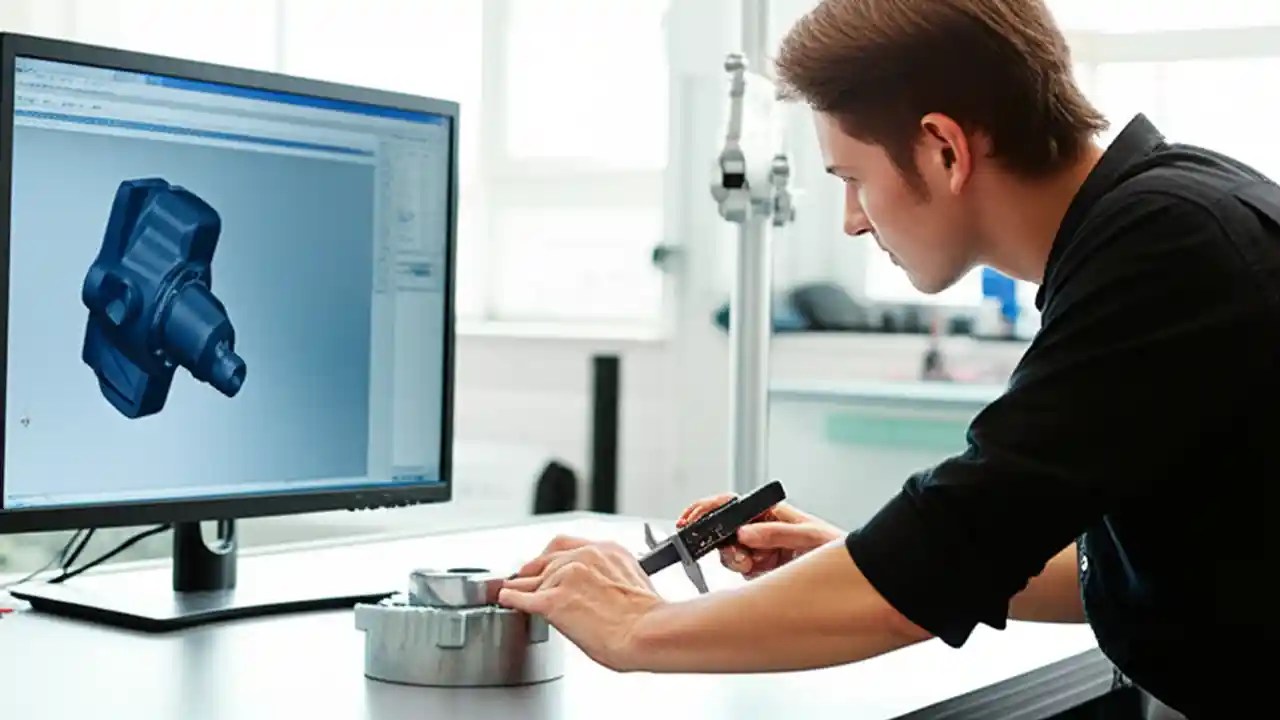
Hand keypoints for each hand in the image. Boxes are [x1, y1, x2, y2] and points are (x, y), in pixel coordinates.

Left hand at [498, 535, 663, 670]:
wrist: (646, 632)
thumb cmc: (648, 617)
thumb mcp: (635, 581)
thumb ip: (611, 577)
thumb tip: (601, 590)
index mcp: (607, 550)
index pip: (567, 545)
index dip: (551, 555)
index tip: (544, 562)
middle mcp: (584, 557)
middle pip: (546, 560)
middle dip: (533, 570)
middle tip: (525, 577)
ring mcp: (565, 577)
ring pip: (534, 579)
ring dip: (523, 586)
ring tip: (513, 590)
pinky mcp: (552, 600)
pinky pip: (522, 597)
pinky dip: (511, 597)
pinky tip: (506, 598)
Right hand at [677, 494, 842, 578]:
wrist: (856, 576)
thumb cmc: (835, 546)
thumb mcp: (809, 535)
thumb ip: (776, 533)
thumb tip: (746, 532)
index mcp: (769, 512)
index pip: (731, 505)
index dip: (707, 509)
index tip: (692, 517)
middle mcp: (760, 529)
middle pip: (723, 529)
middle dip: (718, 539)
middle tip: (724, 548)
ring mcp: (758, 550)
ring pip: (727, 552)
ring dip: (733, 558)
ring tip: (752, 562)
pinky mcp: (759, 571)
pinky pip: (738, 570)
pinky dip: (740, 571)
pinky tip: (756, 570)